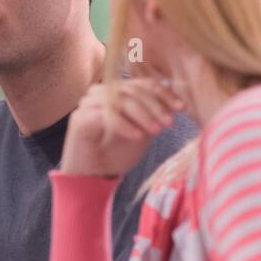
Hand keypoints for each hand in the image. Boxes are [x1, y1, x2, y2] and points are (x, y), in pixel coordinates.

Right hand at [60, 79, 183, 178]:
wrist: (94, 176)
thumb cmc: (117, 153)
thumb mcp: (143, 132)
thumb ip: (155, 116)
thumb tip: (176, 103)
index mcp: (116, 92)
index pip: (142, 84)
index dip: (163, 93)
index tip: (181, 108)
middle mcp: (100, 93)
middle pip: (132, 90)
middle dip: (154, 106)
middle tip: (169, 123)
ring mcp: (88, 104)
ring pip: (120, 99)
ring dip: (142, 115)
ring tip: (156, 132)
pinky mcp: (79, 118)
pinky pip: (105, 115)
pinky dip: (124, 125)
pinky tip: (137, 137)